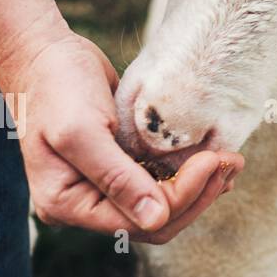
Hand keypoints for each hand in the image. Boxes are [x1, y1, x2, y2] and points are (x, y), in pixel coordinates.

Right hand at [0, 28, 243, 243]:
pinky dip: (189, 174)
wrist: (46, 54)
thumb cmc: (56, 86)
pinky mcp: (123, 164)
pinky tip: (213, 158)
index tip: (210, 161)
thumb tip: (154, 218)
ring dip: (200, 187)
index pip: (137, 221)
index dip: (181, 196)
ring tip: (231, 161)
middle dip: (197, 194)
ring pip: (163, 205)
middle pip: (155, 220)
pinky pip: (161, 181)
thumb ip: (116, 177)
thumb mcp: (81, 130)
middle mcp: (86, 202)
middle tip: (230, 162)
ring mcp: (105, 185)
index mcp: (67, 203)